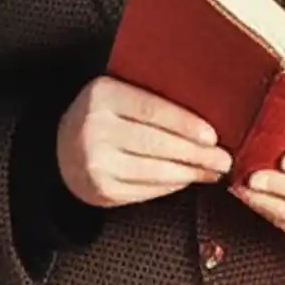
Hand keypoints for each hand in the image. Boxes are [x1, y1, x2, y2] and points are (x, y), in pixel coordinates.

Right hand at [57, 77, 231, 207]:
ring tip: (213, 171)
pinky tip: (187, 179)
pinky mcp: (102, 190)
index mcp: (102, 95)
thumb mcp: (117, 94)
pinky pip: (147, 190)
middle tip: (223, 159)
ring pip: (155, 171)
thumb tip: (207, 111)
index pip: (152, 109)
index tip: (212, 135)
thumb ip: (150, 97)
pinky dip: (172, 186)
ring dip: (190, 173)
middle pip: (157, 144)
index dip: (186, 124)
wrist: (61, 148)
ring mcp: (96, 163)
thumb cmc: (102, 117)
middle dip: (197, 154)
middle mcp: (94, 129)